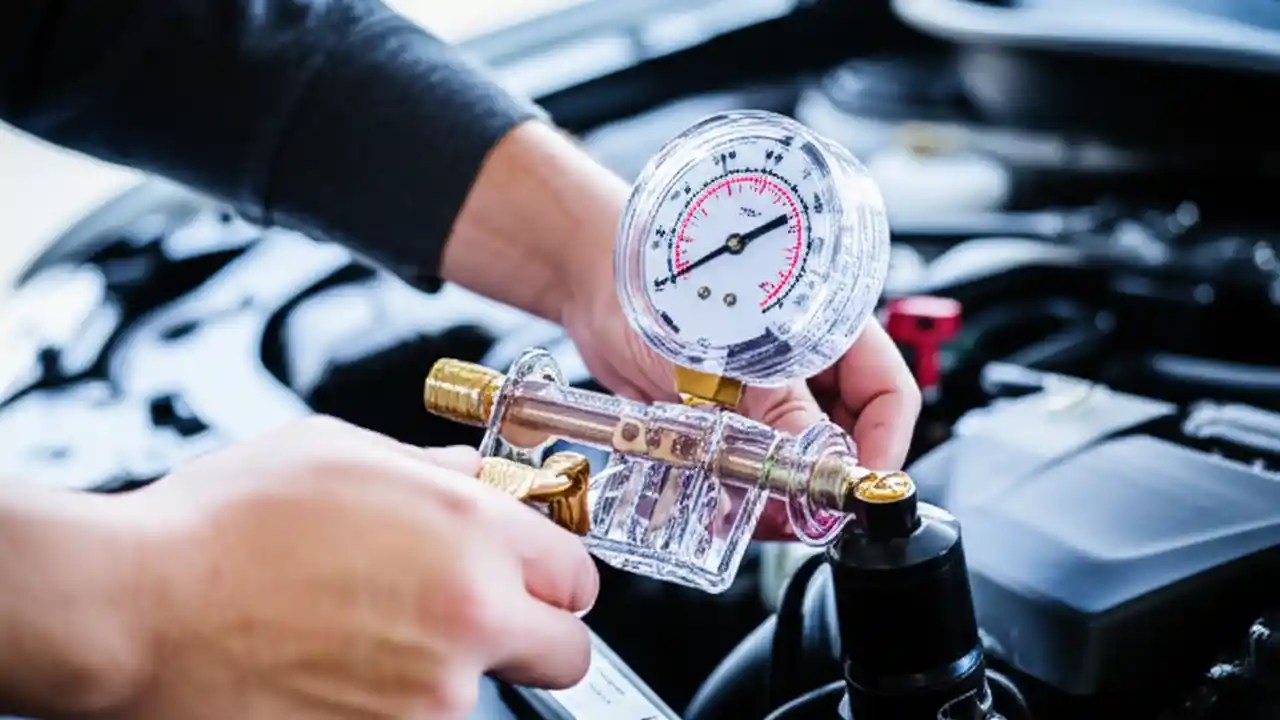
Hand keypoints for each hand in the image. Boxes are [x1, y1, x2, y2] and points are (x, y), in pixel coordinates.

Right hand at [93, 416, 597, 719]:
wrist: (135, 609)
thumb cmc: (218, 526)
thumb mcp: (342, 452)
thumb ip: (437, 472)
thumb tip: (482, 480)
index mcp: (471, 531)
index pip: (578, 574)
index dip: (554, 578)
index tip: (535, 583)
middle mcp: (469, 617)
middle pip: (566, 652)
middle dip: (532, 638)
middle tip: (476, 624)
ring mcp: (433, 696)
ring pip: (488, 694)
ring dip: (450, 673)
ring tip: (369, 637)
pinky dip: (398, 705)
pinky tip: (342, 668)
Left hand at [561, 278, 919, 539]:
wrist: (594, 282)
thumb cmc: (666, 284)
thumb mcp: (735, 359)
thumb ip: (783, 418)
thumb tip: (824, 470)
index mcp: (829, 329)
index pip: (887, 394)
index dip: (882, 447)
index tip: (858, 490)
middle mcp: (804, 363)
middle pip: (843, 435)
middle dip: (823, 480)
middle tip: (802, 513)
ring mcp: (762, 391)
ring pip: (792, 458)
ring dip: (777, 493)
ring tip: (754, 512)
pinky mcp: (723, 415)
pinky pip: (745, 462)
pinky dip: (737, 489)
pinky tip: (720, 504)